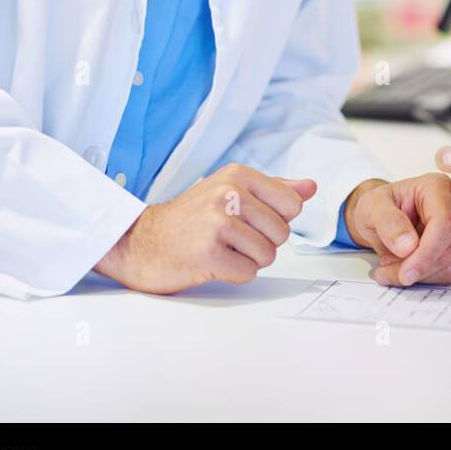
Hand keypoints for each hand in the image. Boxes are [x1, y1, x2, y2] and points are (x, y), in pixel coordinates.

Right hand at [95, 162, 314, 293]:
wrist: (140, 242)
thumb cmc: (190, 219)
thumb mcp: (231, 192)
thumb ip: (274, 190)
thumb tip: (311, 187)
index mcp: (238, 175)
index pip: (292, 205)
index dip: (275, 220)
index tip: (248, 220)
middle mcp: (228, 194)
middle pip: (282, 233)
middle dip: (261, 243)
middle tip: (229, 238)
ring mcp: (217, 223)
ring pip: (268, 255)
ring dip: (247, 260)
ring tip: (219, 249)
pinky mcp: (208, 253)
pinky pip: (248, 273)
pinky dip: (233, 274)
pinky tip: (211, 263)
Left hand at [347, 173, 450, 286]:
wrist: (383, 218)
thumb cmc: (380, 207)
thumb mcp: (370, 208)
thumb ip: (387, 222)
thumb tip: (408, 245)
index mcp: (437, 187)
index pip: (445, 223)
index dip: (427, 252)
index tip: (405, 273)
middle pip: (450, 249)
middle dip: (418, 268)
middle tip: (386, 271)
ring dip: (420, 276)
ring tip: (392, 267)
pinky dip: (427, 279)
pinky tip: (407, 268)